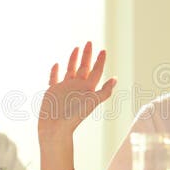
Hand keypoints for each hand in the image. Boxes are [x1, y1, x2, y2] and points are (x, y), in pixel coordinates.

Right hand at [38, 42, 115, 169]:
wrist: (57, 127)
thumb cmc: (75, 115)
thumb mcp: (92, 101)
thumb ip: (104, 91)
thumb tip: (115, 79)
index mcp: (87, 88)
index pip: (96, 71)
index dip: (100, 61)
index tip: (103, 50)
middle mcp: (77, 87)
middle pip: (84, 67)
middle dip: (87, 55)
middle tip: (89, 42)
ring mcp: (65, 88)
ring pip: (70, 70)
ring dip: (73, 59)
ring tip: (76, 48)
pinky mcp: (53, 91)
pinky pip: (54, 78)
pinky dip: (55, 71)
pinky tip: (57, 64)